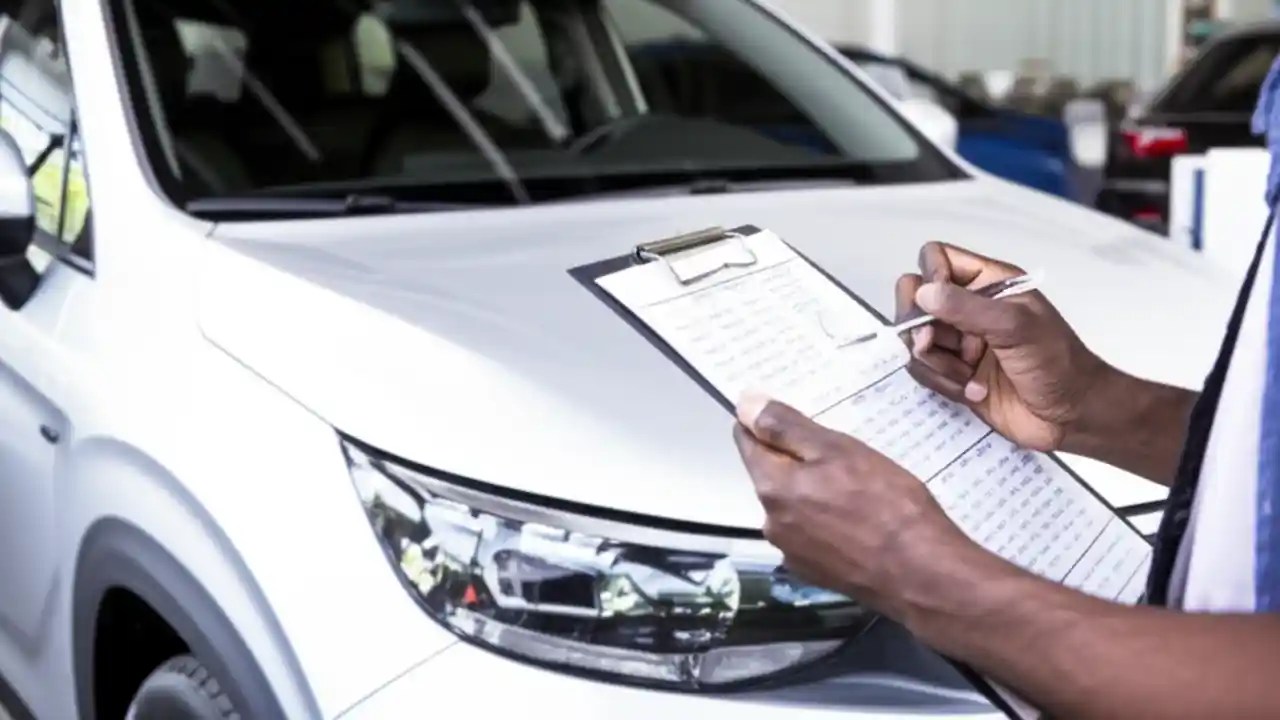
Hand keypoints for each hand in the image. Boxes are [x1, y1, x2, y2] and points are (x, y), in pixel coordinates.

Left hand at [732, 394, 971, 618]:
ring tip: (858, 489)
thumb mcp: (837, 450)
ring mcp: (791, 552)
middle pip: (772, 475)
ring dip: (814, 492)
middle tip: (842, 454)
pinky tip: (859, 521)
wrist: (921, 572)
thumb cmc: (885, 503)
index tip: (794, 417)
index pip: (748, 441)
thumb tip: (745, 404)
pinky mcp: (813, 572)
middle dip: (798, 460)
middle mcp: (771, 522)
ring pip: (794, 505)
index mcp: (771, 487)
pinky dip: (826, 522)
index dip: (766, 423)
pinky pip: (811, 534)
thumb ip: (785, 427)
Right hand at [897, 242, 1110, 452]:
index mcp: (987, 283)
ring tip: (970, 376)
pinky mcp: (953, 373)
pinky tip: (974, 391)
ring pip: (914, 339)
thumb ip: (967, 308)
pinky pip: (924, 371)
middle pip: (914, 298)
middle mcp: (967, 308)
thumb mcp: (1016, 327)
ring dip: (938, 363)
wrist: (1071, 416)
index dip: (929, 277)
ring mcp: (958, 342)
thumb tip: (922, 293)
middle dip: (919, 325)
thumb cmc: (1056, 363)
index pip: (936, 258)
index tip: (938, 305)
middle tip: (933, 342)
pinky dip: (944, 384)